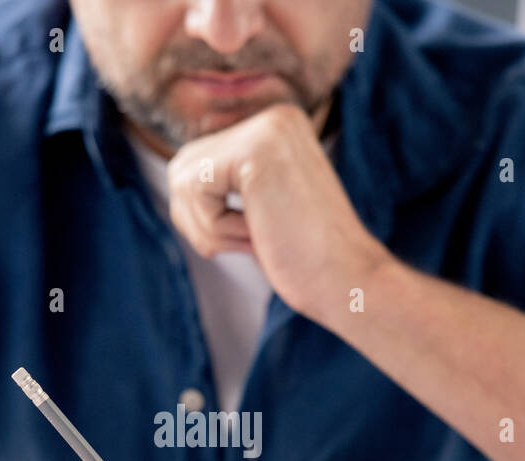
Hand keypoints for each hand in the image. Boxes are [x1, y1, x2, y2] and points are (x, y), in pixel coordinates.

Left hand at [165, 102, 388, 322]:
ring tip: (258, 235)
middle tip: (250, 240)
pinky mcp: (256, 151)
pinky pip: (193, 189)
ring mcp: (267, 129)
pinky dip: (215, 227)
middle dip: (200, 219)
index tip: (254, 231)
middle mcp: (273, 116)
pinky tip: (258, 233)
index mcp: (276, 126)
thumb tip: (177, 172)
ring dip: (209, 227)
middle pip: (181, 167)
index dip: (206, 212)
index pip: (197, 162)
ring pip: (181, 178)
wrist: (347, 280)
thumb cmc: (303, 258)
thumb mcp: (258, 206)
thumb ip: (224, 181)